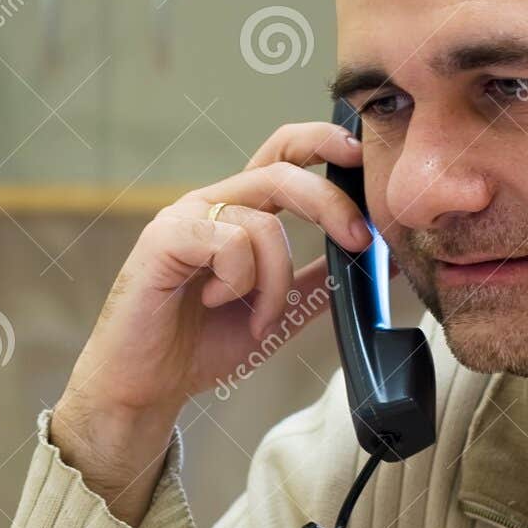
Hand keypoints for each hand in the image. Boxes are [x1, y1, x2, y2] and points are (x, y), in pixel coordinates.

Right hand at [50, 121, 373, 524]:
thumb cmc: (199, 346)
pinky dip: (237, 282)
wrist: (146, 385)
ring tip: (257, 320)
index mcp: (239, 212)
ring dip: (275, 284)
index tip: (359, 156)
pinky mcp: (165, 238)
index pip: (282, 153)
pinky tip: (212, 302)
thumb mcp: (278, 312)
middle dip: (330, 203)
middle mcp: (212, 204)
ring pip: (264, 224)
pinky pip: (230, 244)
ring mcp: (185, 217)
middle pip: (283, 171)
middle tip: (360, 240)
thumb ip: (319, 284)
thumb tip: (380, 263)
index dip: (321, 142)